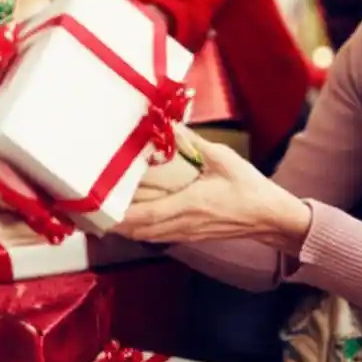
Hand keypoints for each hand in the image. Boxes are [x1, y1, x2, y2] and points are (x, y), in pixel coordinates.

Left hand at [114, 135, 311, 253]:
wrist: (271, 217)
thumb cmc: (249, 188)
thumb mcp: (222, 159)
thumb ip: (195, 143)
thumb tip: (171, 125)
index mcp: (191, 204)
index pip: (149, 215)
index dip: (122, 216)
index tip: (101, 210)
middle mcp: (185, 223)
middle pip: (141, 231)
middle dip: (115, 224)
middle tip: (91, 214)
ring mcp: (187, 233)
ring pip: (148, 236)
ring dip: (125, 229)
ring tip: (103, 218)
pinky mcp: (191, 235)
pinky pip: (159, 237)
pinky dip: (141, 231)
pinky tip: (132, 222)